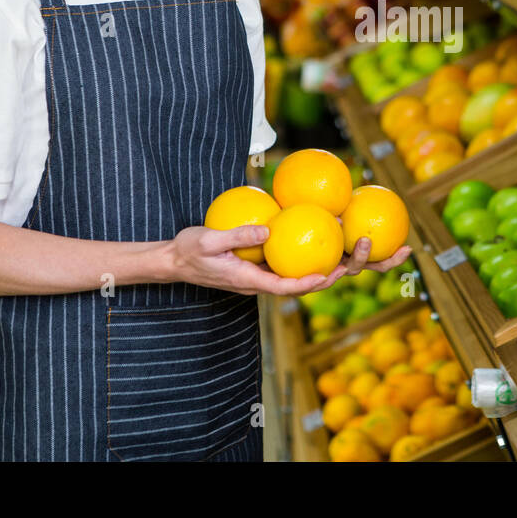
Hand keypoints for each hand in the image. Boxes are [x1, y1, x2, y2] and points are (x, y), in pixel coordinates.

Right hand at [167, 226, 411, 296]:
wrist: (177, 259)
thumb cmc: (190, 252)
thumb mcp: (207, 241)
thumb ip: (237, 236)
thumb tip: (270, 228)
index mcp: (258, 281)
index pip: (293, 285)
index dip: (316, 281)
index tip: (335, 271)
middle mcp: (276, 279)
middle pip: (323, 277)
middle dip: (358, 266)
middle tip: (391, 251)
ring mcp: (280, 270)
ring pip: (324, 267)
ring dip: (357, 258)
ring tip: (389, 242)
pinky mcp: (280, 260)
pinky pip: (313, 255)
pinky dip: (335, 246)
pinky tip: (352, 226)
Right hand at [168, 224, 327, 295]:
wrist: (172, 261)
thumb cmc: (187, 250)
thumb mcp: (208, 240)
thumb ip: (237, 236)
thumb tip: (268, 230)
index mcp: (246, 280)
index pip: (281, 287)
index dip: (305, 284)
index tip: (324, 276)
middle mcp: (253, 283)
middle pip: (294, 287)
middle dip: (321, 280)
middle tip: (344, 265)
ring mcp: (253, 278)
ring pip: (289, 278)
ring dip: (314, 270)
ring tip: (336, 255)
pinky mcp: (252, 269)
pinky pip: (279, 268)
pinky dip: (297, 259)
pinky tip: (308, 242)